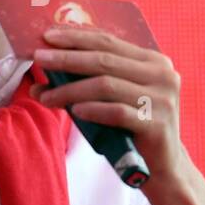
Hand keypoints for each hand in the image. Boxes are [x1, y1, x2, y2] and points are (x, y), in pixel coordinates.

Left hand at [30, 27, 187, 179]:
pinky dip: (93, 110)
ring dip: (71, 90)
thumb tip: (39, 84)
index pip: (109, 42)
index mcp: (153, 61)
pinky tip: (75, 111)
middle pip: (105, 60)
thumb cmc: (133, 129)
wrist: (164, 167)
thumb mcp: (113, 100)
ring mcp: (161, 99)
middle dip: (67, 58)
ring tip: (46, 97)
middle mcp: (162, 74)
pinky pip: (117, 112)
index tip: (47, 37)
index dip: (76, 38)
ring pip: (107, 85)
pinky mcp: (157, 124)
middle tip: (39, 59)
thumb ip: (86, 84)